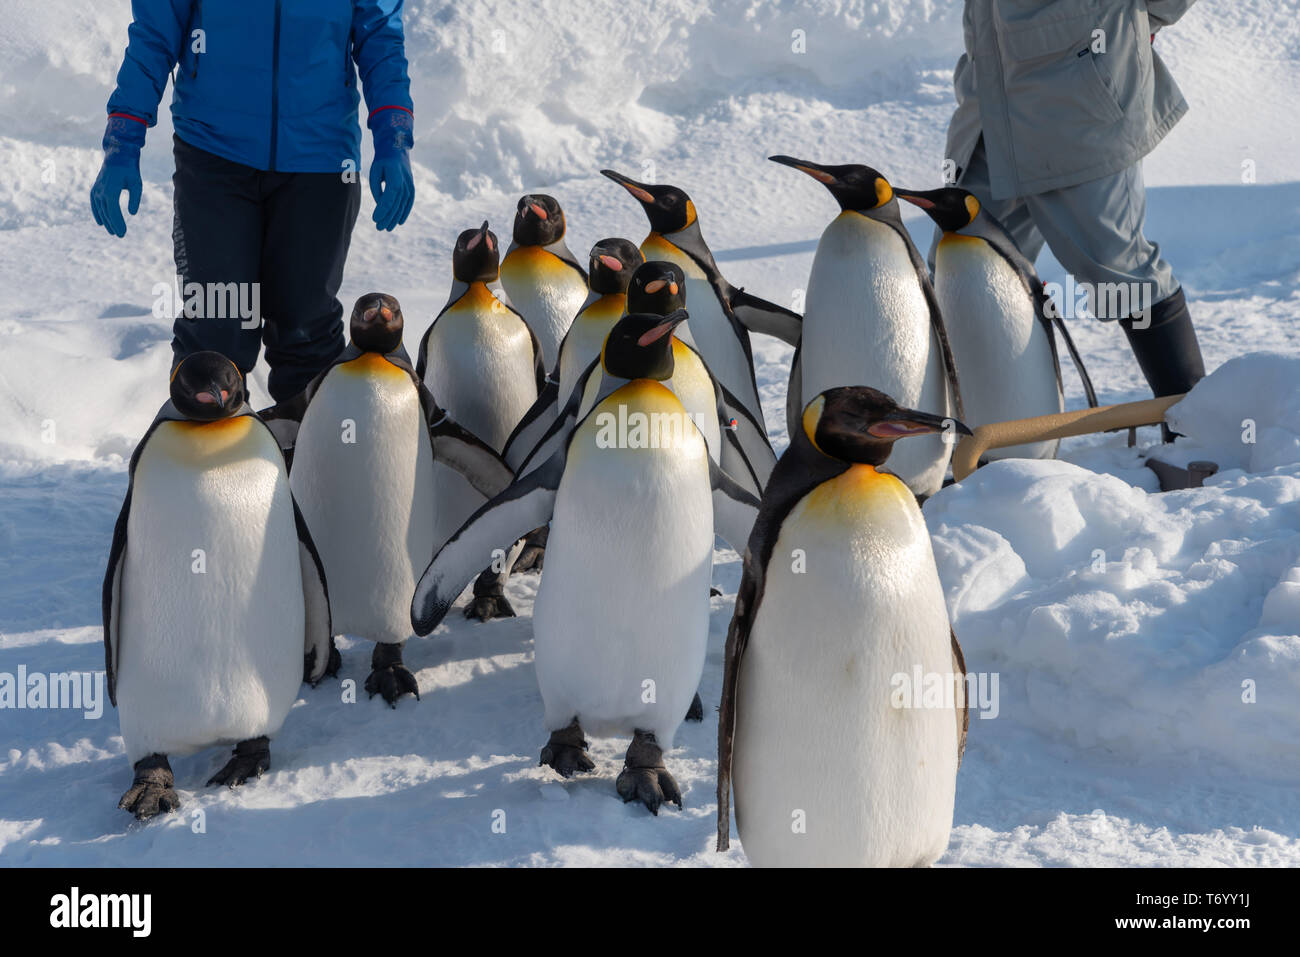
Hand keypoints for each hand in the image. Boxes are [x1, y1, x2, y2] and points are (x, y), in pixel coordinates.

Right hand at [90, 115, 145, 237]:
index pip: (113, 211)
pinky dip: (97, 213)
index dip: (117, 223)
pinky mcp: (96, 188)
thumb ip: (135, 199)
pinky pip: (94, 203)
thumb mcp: (137, 184)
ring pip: (100, 209)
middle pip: (106, 212)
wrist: (118, 155)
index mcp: (111, 190)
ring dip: (106, 221)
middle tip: (120, 236)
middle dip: (113, 225)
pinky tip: (101, 222)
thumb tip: (132, 213)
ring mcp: (96, 189)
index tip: (123, 233)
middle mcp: (101, 190)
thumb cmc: (130, 169)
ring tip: (112, 232)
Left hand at [368, 107, 413, 231]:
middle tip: (379, 228)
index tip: (375, 219)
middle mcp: (405, 181)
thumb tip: (380, 204)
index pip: (390, 196)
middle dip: (387, 217)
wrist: (396, 148)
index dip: (383, 209)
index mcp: (395, 175)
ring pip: (402, 205)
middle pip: (396, 203)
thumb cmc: (382, 160)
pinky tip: (399, 222)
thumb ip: (377, 188)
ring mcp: (410, 185)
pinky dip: (404, 212)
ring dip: (395, 218)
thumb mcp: (375, 171)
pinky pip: (409, 202)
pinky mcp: (411, 187)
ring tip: (387, 228)